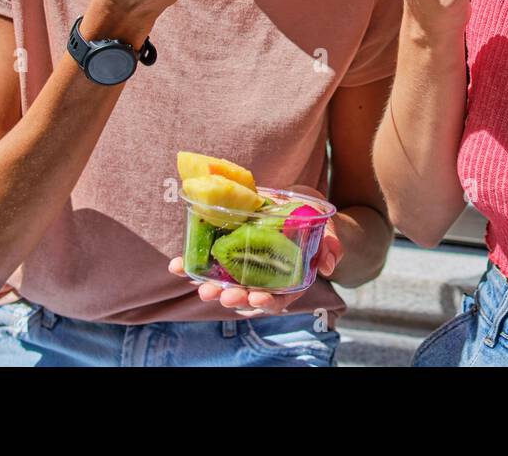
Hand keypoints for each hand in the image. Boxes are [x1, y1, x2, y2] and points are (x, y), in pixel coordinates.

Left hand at [168, 184, 342, 315]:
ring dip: (211, 288)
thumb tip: (330, 263)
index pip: (278, 298)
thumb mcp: (326, 228)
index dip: (267, 301)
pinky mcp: (228, 253)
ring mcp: (244, 268)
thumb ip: (331, 244)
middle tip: (223, 294)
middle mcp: (263, 279)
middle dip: (234, 297)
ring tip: (200, 286)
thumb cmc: (313, 219)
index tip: (257, 298)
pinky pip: (208, 265)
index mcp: (288, 279)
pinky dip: (190, 268)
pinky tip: (176, 266)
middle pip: (248, 297)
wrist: (297, 205)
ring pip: (226, 286)